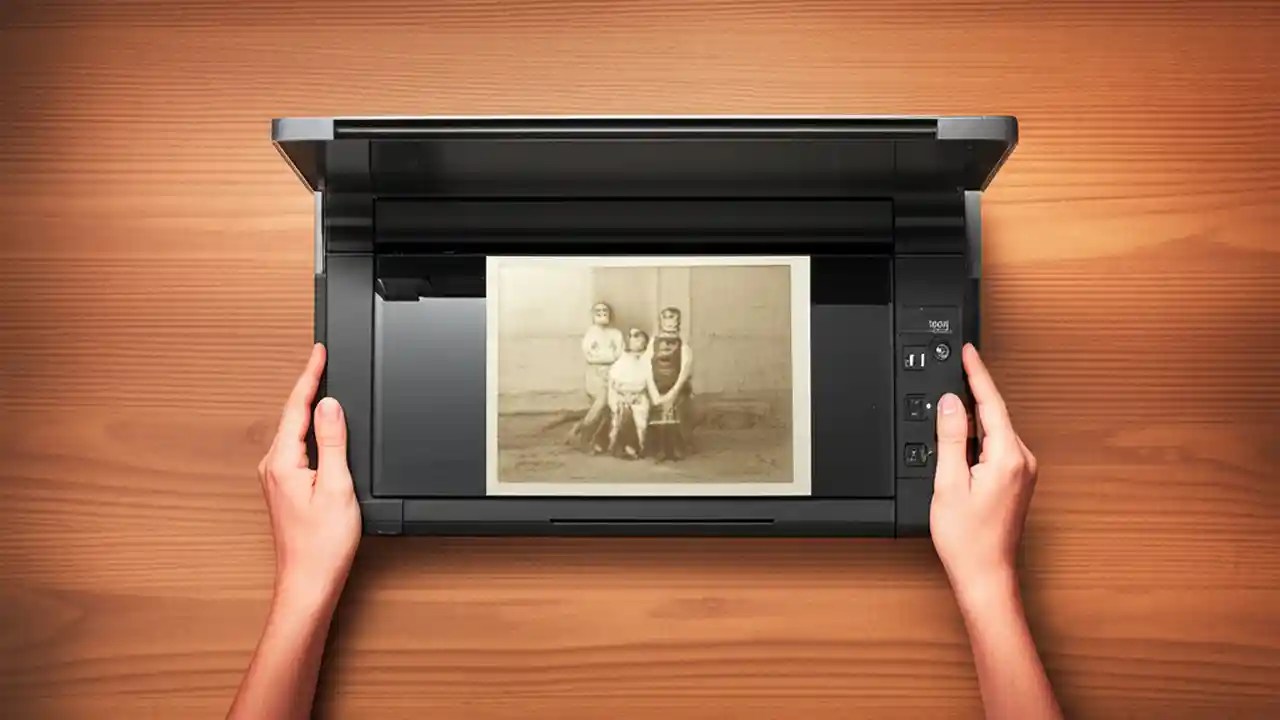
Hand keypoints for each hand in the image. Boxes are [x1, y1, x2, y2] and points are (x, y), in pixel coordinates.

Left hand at [257, 343, 360, 611]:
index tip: (319, 352)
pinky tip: (319, 427)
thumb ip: (333, 442)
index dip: (310, 376)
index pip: (297, 407)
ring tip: (321, 384)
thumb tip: (329, 406)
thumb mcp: (336, 486)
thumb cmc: (323, 545)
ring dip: (308, 407)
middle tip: (322, 359)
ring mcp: (277, 478)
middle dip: (308, 386)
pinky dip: (309, 429)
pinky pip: (296, 446)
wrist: (309, 582)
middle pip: (292, 415)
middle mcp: (274, 467)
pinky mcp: (284, 488)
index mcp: (283, 462)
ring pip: (294, 431)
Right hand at [931, 344, 1038, 606]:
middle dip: (972, 394)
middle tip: (953, 371)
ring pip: (995, 431)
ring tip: (949, 414)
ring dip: (973, 419)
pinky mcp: (1017, 480)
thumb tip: (951, 403)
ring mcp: (1023, 471)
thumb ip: (950, 438)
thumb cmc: (967, 539)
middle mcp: (1022, 461)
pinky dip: (978, 438)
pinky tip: (961, 444)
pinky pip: (997, 446)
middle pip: (994, 414)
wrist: (986, 574)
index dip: (977, 373)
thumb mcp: (949, 483)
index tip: (968, 351)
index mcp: (1007, 457)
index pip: (991, 403)